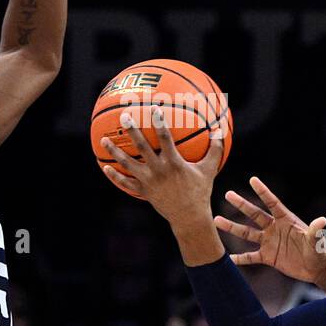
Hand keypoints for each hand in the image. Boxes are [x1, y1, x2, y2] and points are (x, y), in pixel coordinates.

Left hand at [100, 109, 224, 230]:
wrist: (189, 217)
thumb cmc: (200, 191)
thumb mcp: (210, 169)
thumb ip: (215, 148)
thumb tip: (221, 129)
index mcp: (174, 163)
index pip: (165, 138)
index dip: (159, 122)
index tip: (153, 107)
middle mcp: (158, 170)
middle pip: (142, 147)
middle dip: (132, 130)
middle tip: (124, 116)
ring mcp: (148, 181)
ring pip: (128, 164)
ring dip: (114, 151)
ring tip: (104, 139)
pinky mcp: (143, 191)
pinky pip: (125, 182)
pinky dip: (114, 175)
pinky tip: (105, 166)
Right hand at [213, 176, 325, 284]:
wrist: (317, 268)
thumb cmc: (320, 251)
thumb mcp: (316, 241)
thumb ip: (315, 231)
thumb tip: (322, 220)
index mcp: (286, 220)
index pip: (272, 203)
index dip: (263, 191)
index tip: (252, 179)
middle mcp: (275, 228)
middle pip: (255, 214)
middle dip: (242, 205)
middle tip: (228, 194)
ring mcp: (269, 242)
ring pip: (247, 233)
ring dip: (232, 228)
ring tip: (217, 220)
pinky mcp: (268, 257)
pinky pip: (250, 257)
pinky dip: (239, 259)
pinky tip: (227, 258)